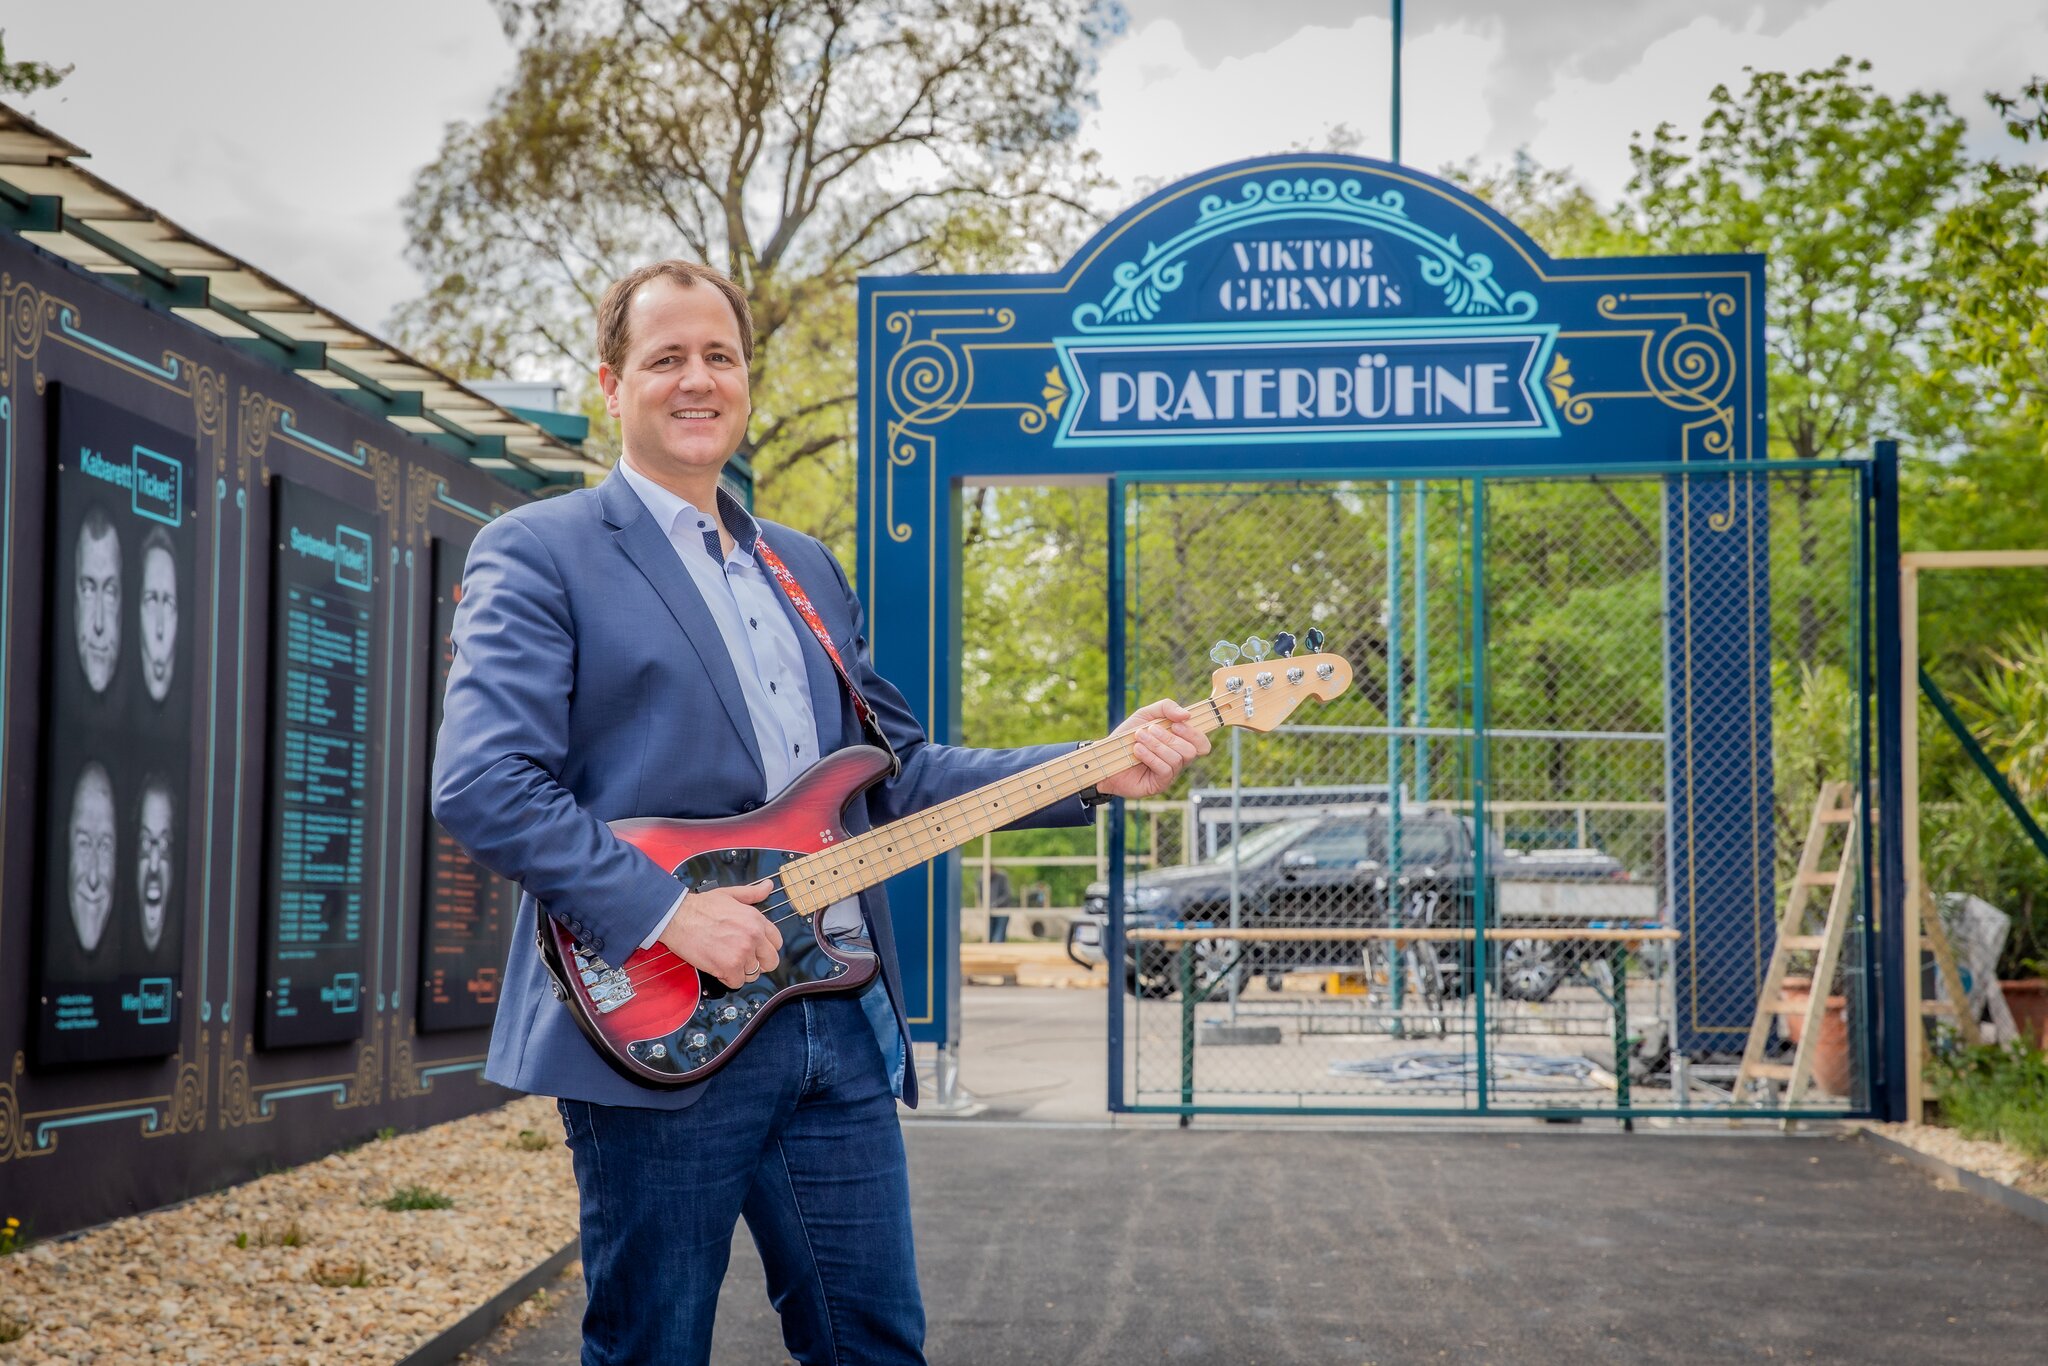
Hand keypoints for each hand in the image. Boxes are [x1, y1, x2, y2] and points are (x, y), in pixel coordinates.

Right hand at [656, 880, 783, 990]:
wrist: (678, 917)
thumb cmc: (700, 907)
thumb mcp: (731, 894)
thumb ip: (753, 893)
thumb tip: (768, 886)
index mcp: (756, 920)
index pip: (777, 942)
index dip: (766, 947)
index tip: (756, 949)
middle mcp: (753, 937)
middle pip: (771, 962)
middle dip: (759, 963)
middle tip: (744, 959)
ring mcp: (742, 954)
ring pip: (753, 974)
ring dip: (741, 971)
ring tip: (727, 960)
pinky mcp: (728, 968)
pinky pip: (737, 983)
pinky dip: (728, 979)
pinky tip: (719, 967)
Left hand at [1095, 699, 1210, 800]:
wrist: (1105, 756)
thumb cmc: (1127, 737)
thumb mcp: (1145, 715)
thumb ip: (1166, 708)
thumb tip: (1187, 715)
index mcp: (1179, 743)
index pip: (1202, 743)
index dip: (1193, 733)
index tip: (1175, 724)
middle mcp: (1178, 760)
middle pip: (1191, 750)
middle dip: (1169, 737)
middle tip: (1149, 729)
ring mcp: (1170, 774)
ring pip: (1177, 759)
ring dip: (1156, 745)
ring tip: (1139, 738)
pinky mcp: (1159, 784)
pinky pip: (1164, 770)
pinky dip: (1150, 756)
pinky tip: (1137, 750)